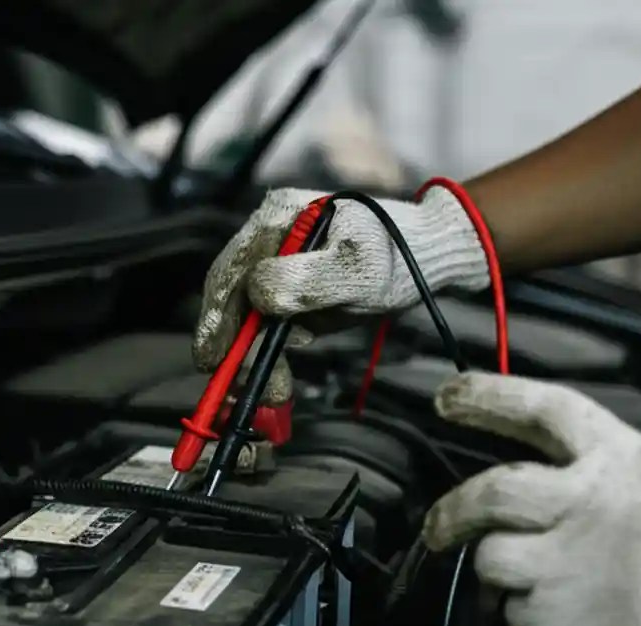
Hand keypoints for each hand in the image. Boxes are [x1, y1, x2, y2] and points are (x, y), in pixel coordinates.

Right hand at [193, 187, 487, 403]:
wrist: (429, 260)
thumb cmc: (398, 258)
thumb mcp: (357, 270)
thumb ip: (306, 281)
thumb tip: (257, 297)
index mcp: (275, 219)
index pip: (228, 273)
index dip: (214, 319)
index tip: (211, 361)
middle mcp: (266, 239)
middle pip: (231, 299)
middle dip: (235, 349)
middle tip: (245, 390)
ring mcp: (276, 266)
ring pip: (247, 319)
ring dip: (255, 359)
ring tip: (277, 392)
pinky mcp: (290, 292)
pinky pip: (267, 328)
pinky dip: (271, 355)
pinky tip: (286, 374)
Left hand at [424, 372, 640, 625]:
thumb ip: (596, 470)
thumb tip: (526, 471)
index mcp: (621, 460)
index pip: (542, 409)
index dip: (489, 397)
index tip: (446, 396)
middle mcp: (588, 503)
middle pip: (492, 491)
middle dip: (452, 510)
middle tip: (437, 525)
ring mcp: (569, 561)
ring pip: (491, 555)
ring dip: (498, 569)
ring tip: (532, 580)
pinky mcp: (558, 617)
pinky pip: (513, 611)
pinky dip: (526, 616)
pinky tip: (566, 616)